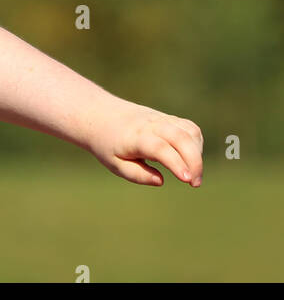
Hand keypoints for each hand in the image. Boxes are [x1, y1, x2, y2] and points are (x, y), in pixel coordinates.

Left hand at [87, 101, 203, 186]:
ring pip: (190, 131)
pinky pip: (190, 128)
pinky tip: (190, 159)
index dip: (176, 163)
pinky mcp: (169, 118)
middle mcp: (151, 125)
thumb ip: (137, 174)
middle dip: (195, 161)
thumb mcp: (115, 164)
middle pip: (182, 138)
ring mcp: (162, 119)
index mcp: (135, 138)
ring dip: (198, 154)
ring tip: (192, 174)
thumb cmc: (108, 144)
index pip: (161, 148)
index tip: (187, 180)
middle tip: (194, 184)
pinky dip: (197, 144)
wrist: (100, 116)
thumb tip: (161, 181)